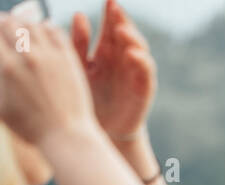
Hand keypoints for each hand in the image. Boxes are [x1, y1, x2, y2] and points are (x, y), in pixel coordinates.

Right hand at [0, 11, 95, 147]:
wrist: (67, 136)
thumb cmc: (30, 127)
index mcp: (6, 69)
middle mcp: (27, 57)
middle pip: (4, 22)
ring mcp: (49, 55)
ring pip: (28, 23)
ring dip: (15, 19)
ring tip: (10, 22)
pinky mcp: (68, 57)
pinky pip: (53, 30)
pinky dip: (42, 25)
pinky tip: (38, 29)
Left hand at [70, 0, 156, 141]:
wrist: (99, 132)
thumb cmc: (87, 99)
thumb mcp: (78, 68)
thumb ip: (77, 44)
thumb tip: (79, 15)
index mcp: (106, 52)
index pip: (110, 27)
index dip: (110, 13)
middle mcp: (123, 59)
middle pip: (126, 34)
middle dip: (121, 20)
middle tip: (113, 7)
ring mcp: (134, 74)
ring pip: (139, 49)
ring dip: (132, 38)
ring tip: (121, 30)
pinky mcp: (143, 90)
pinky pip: (146, 74)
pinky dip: (142, 63)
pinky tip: (133, 55)